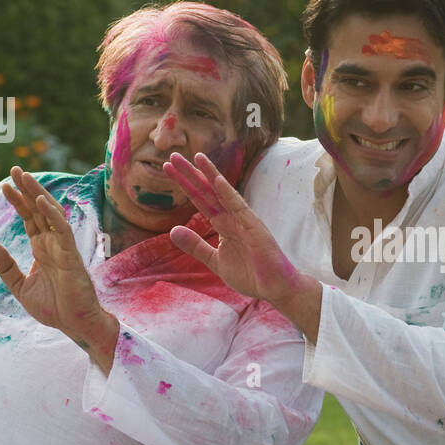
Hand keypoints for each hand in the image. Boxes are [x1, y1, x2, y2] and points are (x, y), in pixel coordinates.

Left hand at [0, 167, 113, 349]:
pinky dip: (52, 215)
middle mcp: (52, 243)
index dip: (18, 201)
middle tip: (15, 169)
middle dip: (27, 189)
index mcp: (42, 249)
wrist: (74, 324)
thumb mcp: (20, 287)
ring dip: (38, 194)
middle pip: (38, 210)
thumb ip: (6, 266)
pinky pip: (61, 230)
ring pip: (51, 214)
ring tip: (25, 177)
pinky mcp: (71, 255)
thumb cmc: (53, 308)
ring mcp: (63, 247)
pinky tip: (41, 202)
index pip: (29, 218)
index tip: (4, 185)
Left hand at [162, 152, 300, 305]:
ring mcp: (244, 220)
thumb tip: (172, 230)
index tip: (168, 168)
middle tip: (172, 156)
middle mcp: (232, 218)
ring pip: (223, 194)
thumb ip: (196, 245)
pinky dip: (228, 194)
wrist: (275, 288)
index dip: (185, 184)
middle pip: (208, 191)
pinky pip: (239, 207)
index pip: (200, 200)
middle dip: (190, 174)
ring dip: (209, 175)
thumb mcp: (215, 261)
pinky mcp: (255, 228)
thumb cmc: (250, 274)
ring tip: (196, 156)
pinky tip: (217, 180)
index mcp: (223, 224)